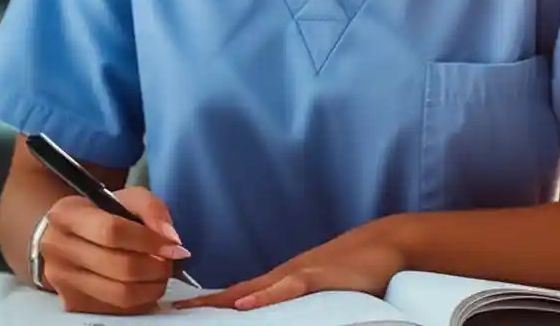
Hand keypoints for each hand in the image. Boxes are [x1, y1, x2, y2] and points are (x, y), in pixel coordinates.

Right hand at [40, 186, 191, 314]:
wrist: (64, 237)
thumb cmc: (99, 214)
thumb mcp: (124, 198)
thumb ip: (151, 208)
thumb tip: (170, 238)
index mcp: (67, 215)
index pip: (112, 231)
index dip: (149, 241)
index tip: (173, 245)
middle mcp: (58, 248)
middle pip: (119, 266)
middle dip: (155, 266)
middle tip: (170, 261)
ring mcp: (63, 279)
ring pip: (119, 293)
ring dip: (152, 286)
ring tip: (161, 274)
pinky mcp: (73, 302)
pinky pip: (117, 308)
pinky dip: (140, 300)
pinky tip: (145, 286)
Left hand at [174, 219, 403, 310]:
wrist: (387, 244)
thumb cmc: (356, 268)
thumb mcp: (322, 291)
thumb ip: (298, 300)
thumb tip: (276, 315)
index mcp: (282, 280)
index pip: (239, 294)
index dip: (210, 303)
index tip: (182, 310)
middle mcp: (283, 275)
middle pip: (236, 292)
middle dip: (204, 303)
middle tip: (172, 310)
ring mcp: (299, 274)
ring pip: (254, 290)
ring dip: (223, 301)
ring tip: (193, 311)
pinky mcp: (318, 277)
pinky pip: (287, 289)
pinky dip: (266, 298)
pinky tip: (246, 306)